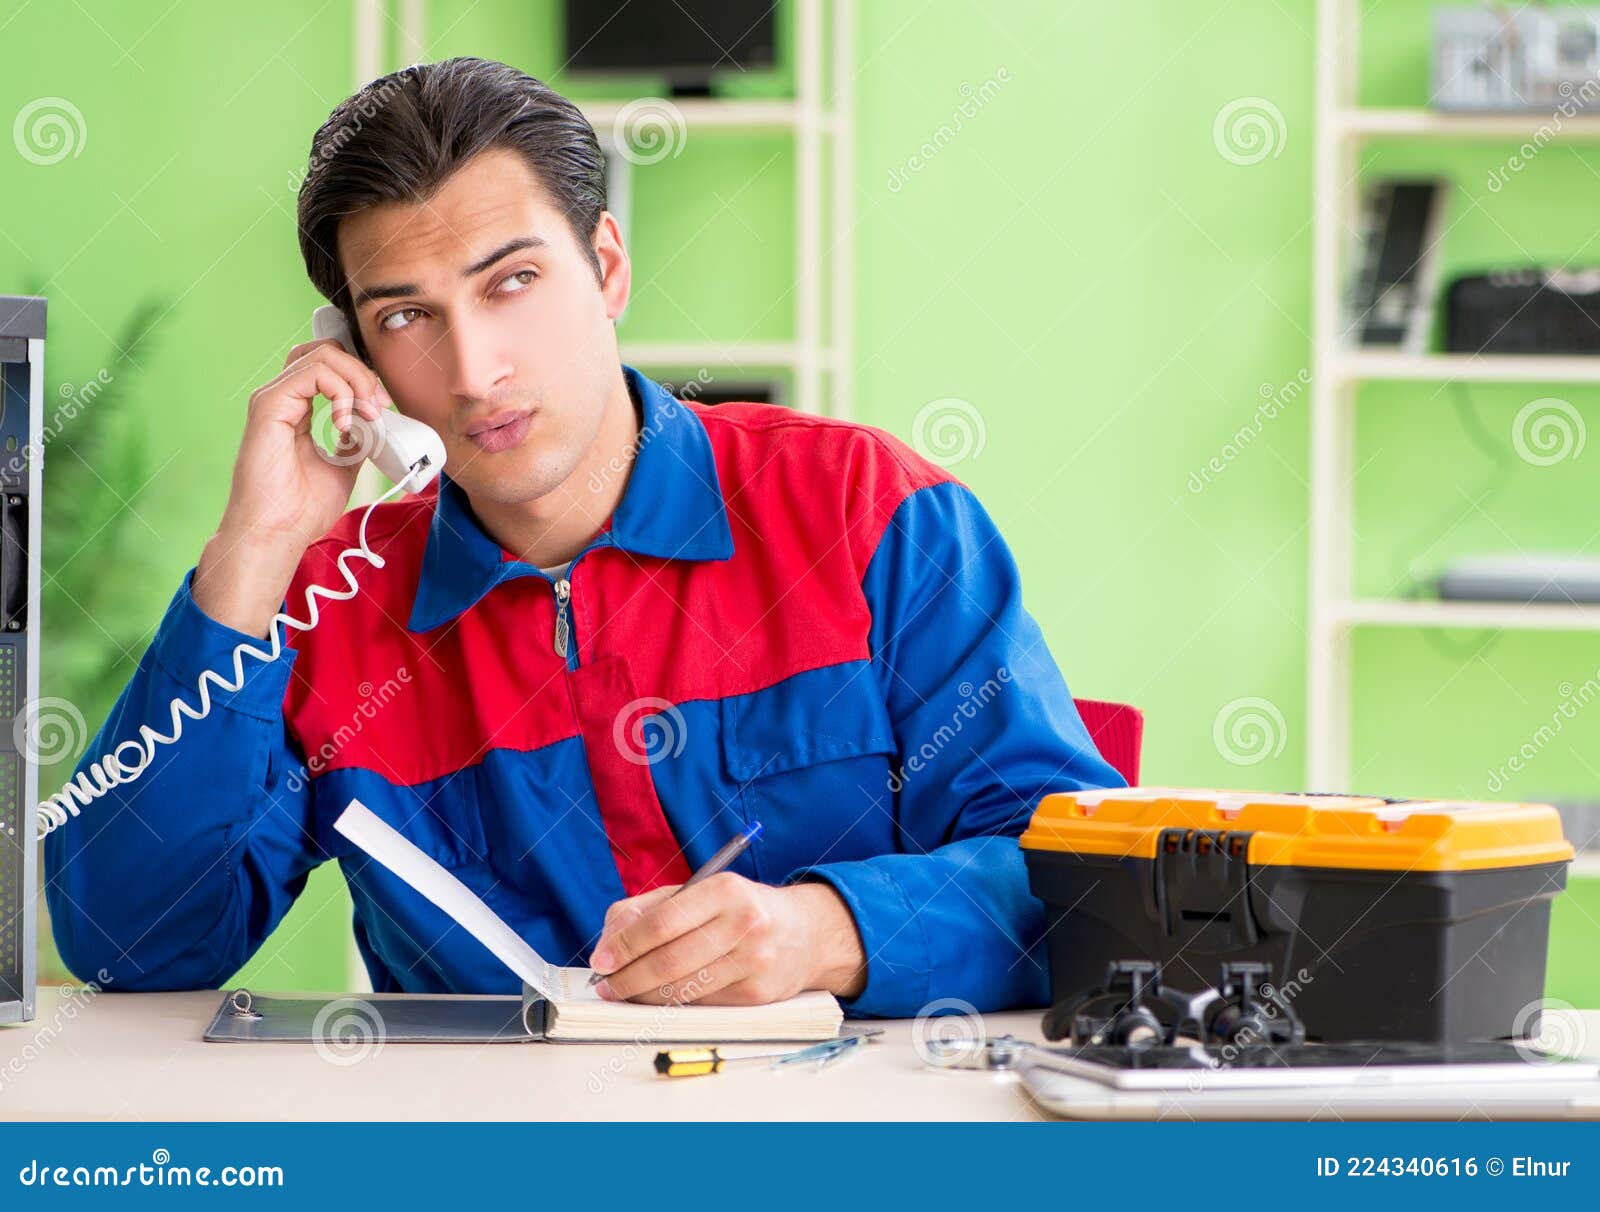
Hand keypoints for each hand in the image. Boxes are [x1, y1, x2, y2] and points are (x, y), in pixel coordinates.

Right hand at [193, 339, 391, 636]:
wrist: (276, 533)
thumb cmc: (299, 509)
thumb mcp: (343, 465)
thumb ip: (356, 439)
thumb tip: (374, 421)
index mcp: (295, 409)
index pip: (327, 366)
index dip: (360, 377)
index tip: (381, 408)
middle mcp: (281, 398)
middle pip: (325, 352)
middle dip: (363, 373)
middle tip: (380, 407)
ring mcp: (273, 399)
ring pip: (322, 355)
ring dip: (357, 380)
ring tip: (368, 415)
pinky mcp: (269, 406)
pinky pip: (312, 372)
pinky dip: (341, 391)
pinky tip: (347, 422)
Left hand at [588, 874, 867, 1005]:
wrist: (806, 933)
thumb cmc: (741, 910)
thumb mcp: (701, 893)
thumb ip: (650, 908)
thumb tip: (610, 941)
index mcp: (725, 890)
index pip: (663, 922)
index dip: (626, 945)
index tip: (602, 960)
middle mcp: (744, 923)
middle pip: (670, 960)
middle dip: (629, 978)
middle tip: (607, 985)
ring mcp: (755, 961)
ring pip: (684, 989)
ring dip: (646, 996)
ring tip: (626, 993)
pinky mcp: (759, 993)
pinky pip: (703, 1004)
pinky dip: (675, 1004)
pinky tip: (660, 998)